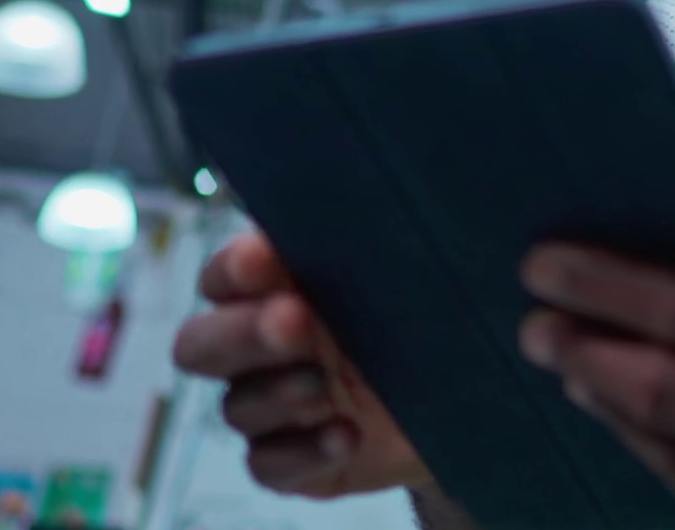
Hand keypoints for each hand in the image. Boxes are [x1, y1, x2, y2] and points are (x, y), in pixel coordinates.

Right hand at [172, 231, 429, 497]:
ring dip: (278, 393)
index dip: (234, 269)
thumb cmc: (429, 315)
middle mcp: (264, 348)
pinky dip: (304, 452)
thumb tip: (336, 210)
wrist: (472, 393)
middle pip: (201, 345)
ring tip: (325, 382)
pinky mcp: (297, 461)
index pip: (225, 276)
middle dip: (242, 333)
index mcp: (279, 290)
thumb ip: (364, 242)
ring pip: (237, 406)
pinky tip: (346, 434)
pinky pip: (269, 464)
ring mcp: (277, 408)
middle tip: (292, 319)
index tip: (261, 257)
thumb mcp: (406, 270)